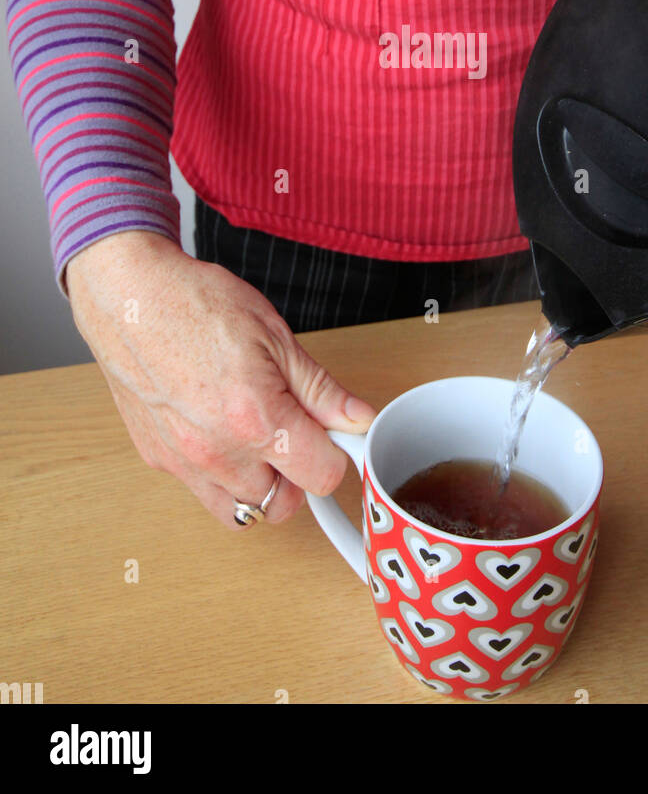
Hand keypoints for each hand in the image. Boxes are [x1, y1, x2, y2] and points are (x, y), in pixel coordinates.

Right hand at [65, 231, 376, 528]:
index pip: (321, 476)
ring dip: (259, 485)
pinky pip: (203, 491)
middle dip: (298, 473)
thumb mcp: (274, 336)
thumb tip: (356, 419)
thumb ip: (320, 389)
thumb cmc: (196, 304)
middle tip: (294, 430)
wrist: (129, 296)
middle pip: (284, 504)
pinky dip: (220, 475)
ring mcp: (184, 462)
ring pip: (242, 512)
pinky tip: (219, 430)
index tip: (332, 435)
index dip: (336, 454)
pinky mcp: (158, 460)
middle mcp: (218, 453)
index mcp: (257, 420)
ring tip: (257, 437)